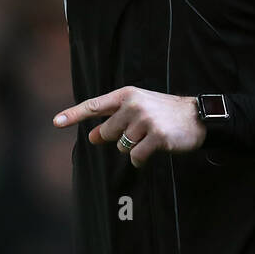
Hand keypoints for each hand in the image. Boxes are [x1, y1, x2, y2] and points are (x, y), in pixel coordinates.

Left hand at [53, 87, 205, 167]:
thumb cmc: (164, 113)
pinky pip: (136, 157)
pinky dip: (142, 158)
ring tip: (151, 136)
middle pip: (107, 133)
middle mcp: (133, 105)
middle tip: (139, 132)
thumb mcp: (138, 109)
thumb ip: (115, 120)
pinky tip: (155, 148)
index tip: (56, 122)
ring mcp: (145, 120)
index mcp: (126, 95)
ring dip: (134, 147)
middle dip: (118, 138)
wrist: (198, 116)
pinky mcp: (156, 136)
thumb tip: (93, 137)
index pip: (94, 106)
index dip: (74, 115)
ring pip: (122, 146)